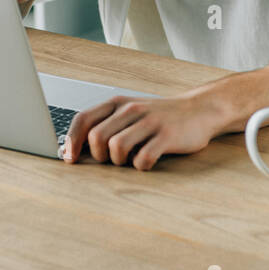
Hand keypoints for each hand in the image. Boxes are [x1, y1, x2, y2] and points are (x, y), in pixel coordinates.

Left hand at [60, 92, 222, 170]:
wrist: (199, 110)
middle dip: (99, 155)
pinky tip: (148, 162)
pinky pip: (143, 158)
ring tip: (131, 159)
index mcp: (118, 103)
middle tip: (111, 160)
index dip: (71, 140)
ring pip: (116, 147)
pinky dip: (141, 166)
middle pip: (97, 137)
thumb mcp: (130, 113)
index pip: (83, 118)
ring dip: (119, 162)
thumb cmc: (159, 117)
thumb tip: (75, 149)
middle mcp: (131, 109)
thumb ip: (106, 125)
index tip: (69, 158)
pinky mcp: (166, 136)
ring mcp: (149, 122)